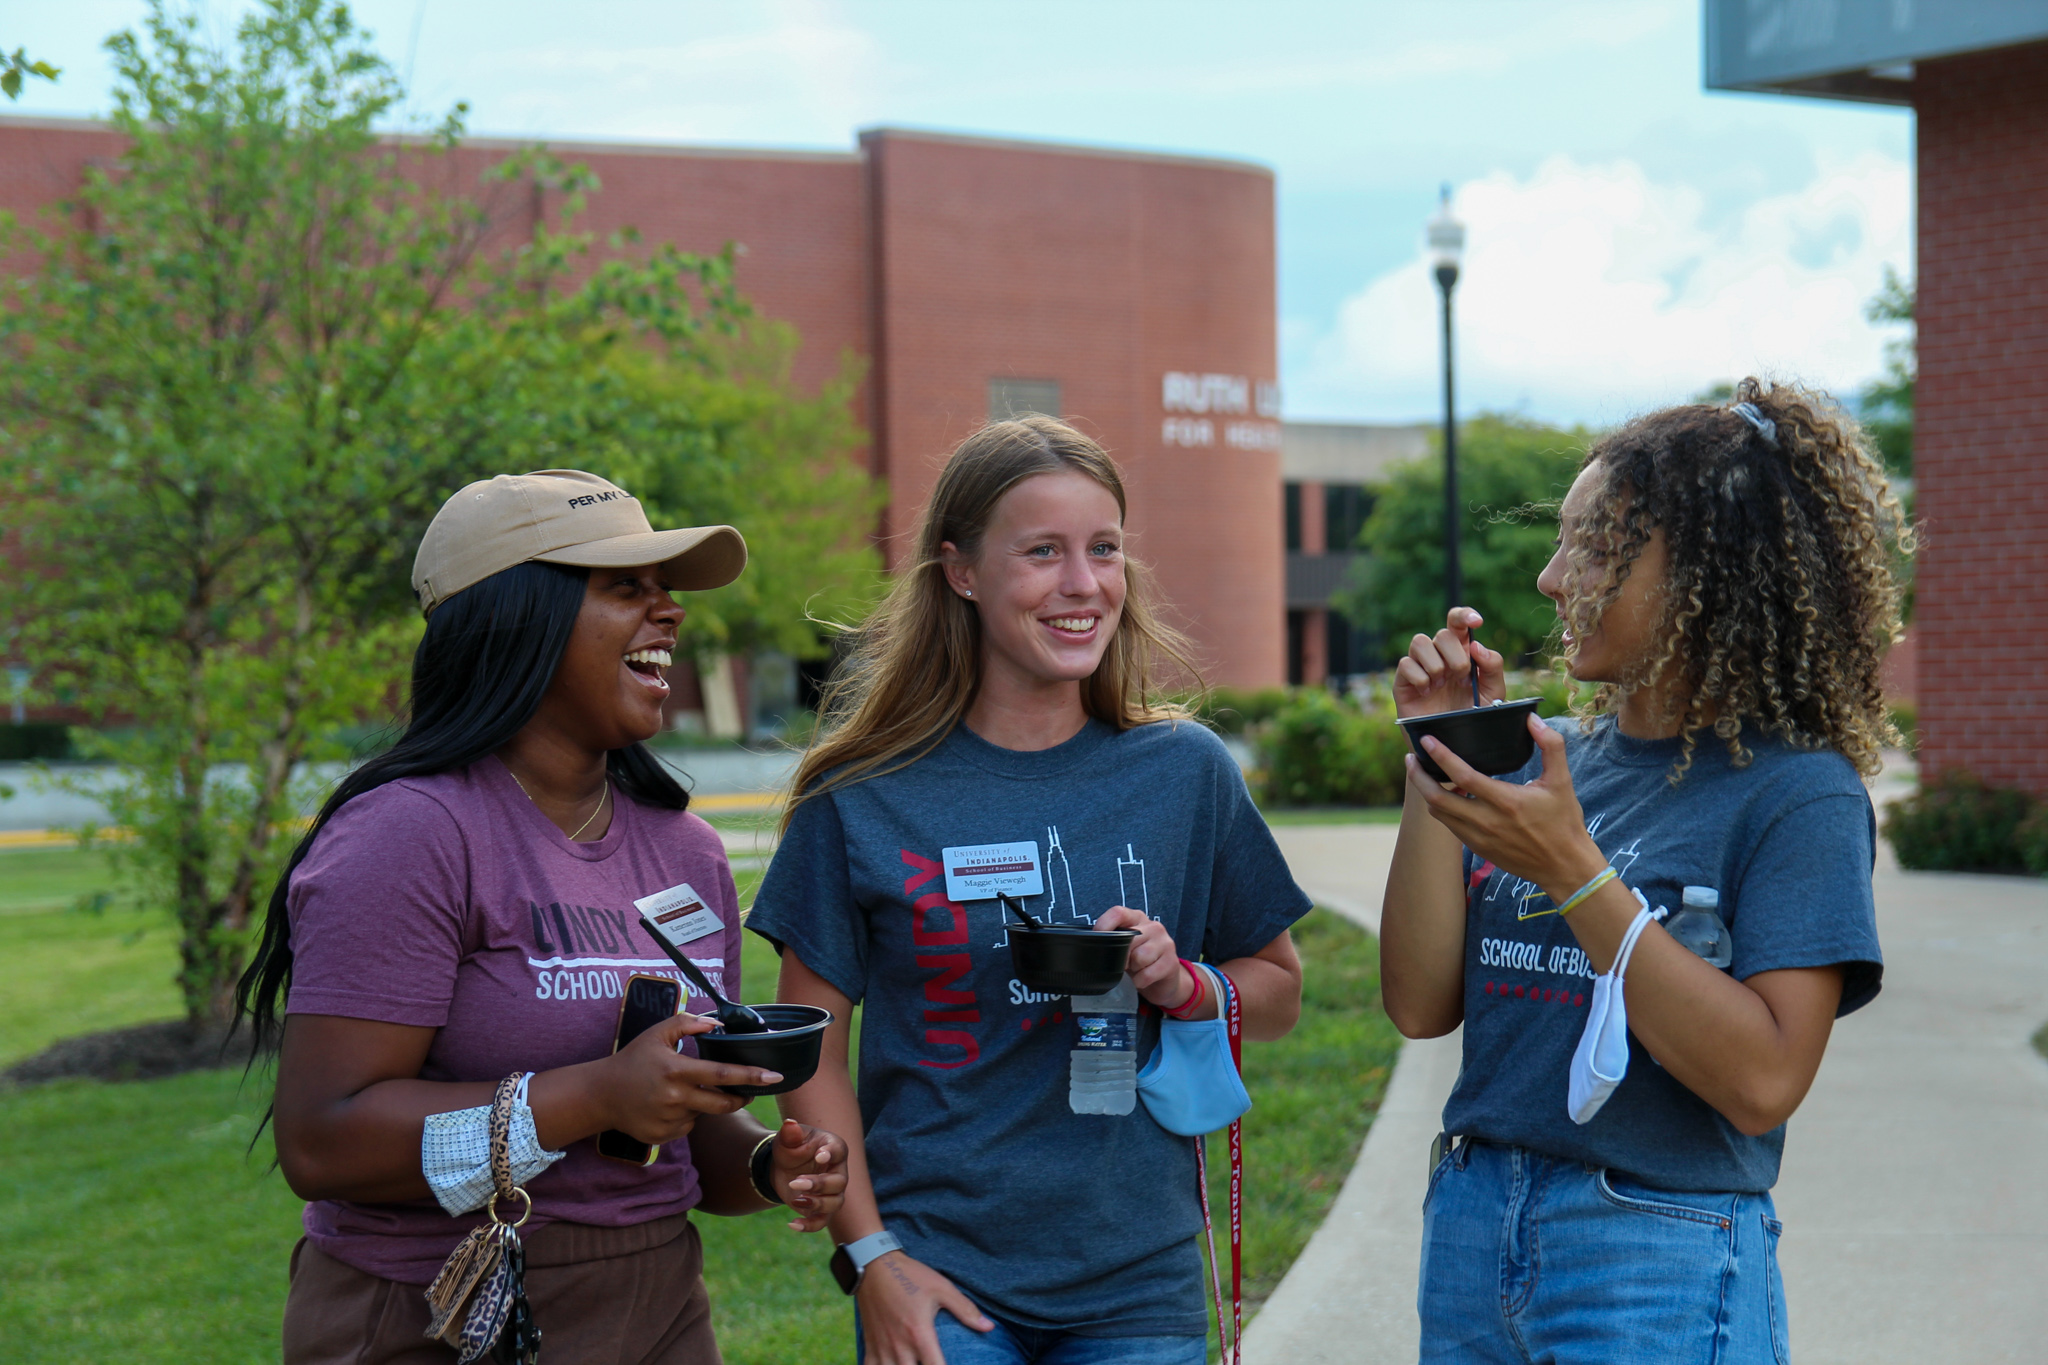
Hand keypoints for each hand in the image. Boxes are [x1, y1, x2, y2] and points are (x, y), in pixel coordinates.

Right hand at [598, 1013, 782, 1143]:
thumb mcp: (657, 1033)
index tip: (774, 1077)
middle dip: (739, 1097)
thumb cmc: (633, 1059)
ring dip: (704, 1104)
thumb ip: (688, 1023)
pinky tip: (669, 1106)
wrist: (601, 1094)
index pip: (723, 1074)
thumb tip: (717, 1024)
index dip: (751, 1076)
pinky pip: (688, 1127)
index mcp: (677, 1070)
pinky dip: (687, 1116)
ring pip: (703, 1114)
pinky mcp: (663, 1136)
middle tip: (745, 1091)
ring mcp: (668, 1120)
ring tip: (683, 1091)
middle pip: (723, 1103)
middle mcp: (674, 1098)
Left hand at [767, 1118, 847, 1231]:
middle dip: (819, 1185)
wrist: (784, 1166)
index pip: (839, 1151)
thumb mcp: (788, 1138)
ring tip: (795, 1199)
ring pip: (835, 1202)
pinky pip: (822, 1221)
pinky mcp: (820, 1208)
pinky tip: (792, 1224)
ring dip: (817, 1204)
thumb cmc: (792, 1146)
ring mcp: (831, 1192)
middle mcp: (837, 1171)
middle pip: (839, 1182)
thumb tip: (789, 1124)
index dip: (831, 1154)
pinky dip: (809, 1225)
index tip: (820, 1156)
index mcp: (833, 1148)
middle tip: (795, 1182)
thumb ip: (790, 1132)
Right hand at [856, 1251, 993, 1364]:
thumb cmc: (911, 1276)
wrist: (875, 1266)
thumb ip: (965, 1310)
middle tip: (930, 1362)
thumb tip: (989, 1327)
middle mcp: (899, 1346)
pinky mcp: (870, 1343)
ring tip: (914, 1364)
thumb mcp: (941, 1288)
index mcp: (919, 1334)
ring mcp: (882, 1347)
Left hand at [1094, 904, 1192, 1011]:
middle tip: (1124, 963)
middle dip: (1121, 956)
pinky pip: (1147, 974)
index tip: (1097, 937)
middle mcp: (1153, 927)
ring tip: (1135, 970)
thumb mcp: (1125, 946)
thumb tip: (1094, 945)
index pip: (1118, 913)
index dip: (1104, 924)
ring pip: (1139, 957)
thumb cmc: (1139, 960)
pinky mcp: (1171, 962)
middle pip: (1128, 939)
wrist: (1164, 981)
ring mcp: (1165, 943)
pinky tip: (1142, 979)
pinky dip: (1140, 981)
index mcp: (1137, 918)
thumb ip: (1113, 940)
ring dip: (1133, 969)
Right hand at [1393, 607, 1505, 718]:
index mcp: (1461, 652)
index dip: (1464, 615)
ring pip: (1419, 642)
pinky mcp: (1403, 682)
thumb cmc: (1473, 716)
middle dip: (1456, 656)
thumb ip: (1492, 667)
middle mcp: (1439, 656)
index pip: (1457, 622)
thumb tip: (1476, 645)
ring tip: (1441, 684)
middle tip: (1462, 679)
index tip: (1478, 621)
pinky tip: (1426, 692)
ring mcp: (1420, 667)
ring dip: (1435, 664)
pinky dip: (1420, 677)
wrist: (1453, 744)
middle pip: (1442, 634)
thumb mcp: (1493, 693)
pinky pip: (1406, 664)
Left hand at [1407, 715, 1607, 899]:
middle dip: (1417, 776)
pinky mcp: (1477, 848)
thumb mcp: (1562, 781)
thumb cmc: (1564, 822)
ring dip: (1426, 792)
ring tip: (1423, 773)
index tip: (1426, 740)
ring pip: (1438, 813)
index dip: (1440, 755)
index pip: (1462, 775)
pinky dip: (1441, 807)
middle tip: (1411, 758)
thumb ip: (1551, 746)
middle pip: (1436, 798)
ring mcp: (1479, 837)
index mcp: (1505, 802)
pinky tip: (1445, 794)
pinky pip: (1449, 825)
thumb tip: (1532, 719)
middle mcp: (1487, 821)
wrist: (1565, 867)